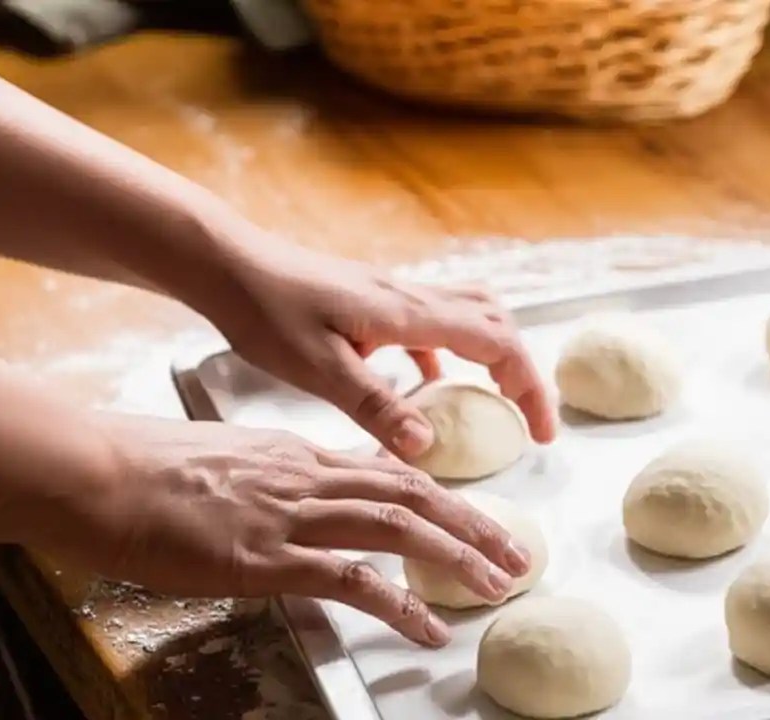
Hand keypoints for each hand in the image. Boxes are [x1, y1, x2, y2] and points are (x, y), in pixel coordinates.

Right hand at [46, 414, 532, 645]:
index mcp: (303, 456)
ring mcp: (292, 516)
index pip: (391, 472)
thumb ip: (281, 475)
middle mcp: (311, 479)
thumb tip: (309, 491)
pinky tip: (428, 625)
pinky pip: (350, 580)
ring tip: (497, 582)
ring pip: (398, 527)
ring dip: (456, 556)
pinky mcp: (267, 558)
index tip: (477, 517)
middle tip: (517, 551)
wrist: (102, 473)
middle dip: (473, 523)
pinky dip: (398, 603)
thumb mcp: (232, 458)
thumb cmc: (153, 467)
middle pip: (414, 493)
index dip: (442, 497)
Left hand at [204, 238, 555, 458]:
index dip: (530, 387)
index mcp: (408, 314)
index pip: (497, 343)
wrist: (228, 263)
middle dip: (524, 370)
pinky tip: (431, 385)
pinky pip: (434, 323)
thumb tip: (428, 444)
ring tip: (498, 399)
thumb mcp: (317, 369)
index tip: (541, 432)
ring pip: (474, 314)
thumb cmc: (265, 310)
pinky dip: (450, 354)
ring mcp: (395, 296)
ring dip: (497, 353)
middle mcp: (413, 298)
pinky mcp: (375, 302)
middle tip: (530, 419)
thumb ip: (375, 406)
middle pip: (499, 322)